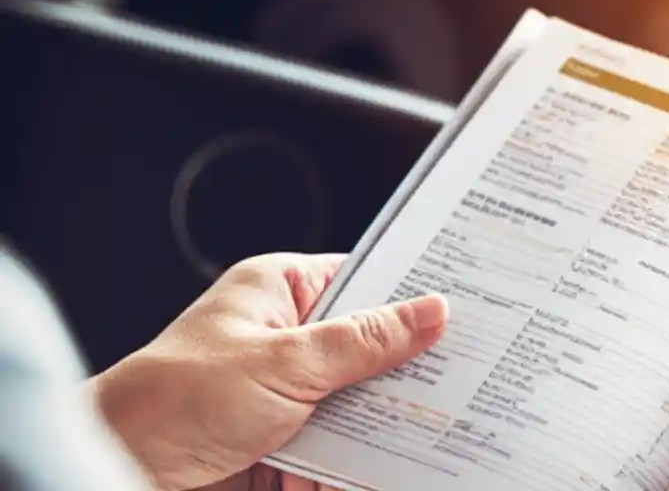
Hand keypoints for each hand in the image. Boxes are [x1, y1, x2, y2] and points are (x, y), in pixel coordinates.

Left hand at [90, 253, 448, 490]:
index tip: (468, 303)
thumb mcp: (286, 361)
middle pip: (371, 346)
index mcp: (281, 291)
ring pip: (363, 402)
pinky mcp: (287, 440)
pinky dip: (364, 461)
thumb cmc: (176, 397)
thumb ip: (364, 340)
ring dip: (390, 423)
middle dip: (410, 368)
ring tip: (445, 426)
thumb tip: (432, 311)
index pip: (366, 278)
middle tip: (469, 373)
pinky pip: (343, 446)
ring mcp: (288, 391)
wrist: (119, 470)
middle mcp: (287, 336)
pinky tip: (399, 467)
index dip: (414, 291)